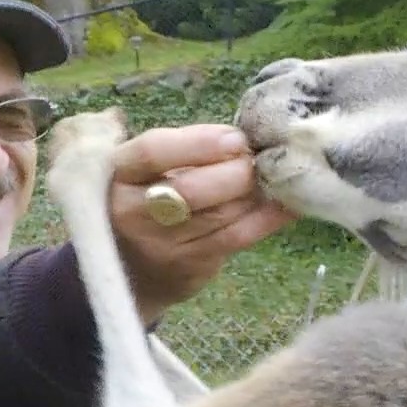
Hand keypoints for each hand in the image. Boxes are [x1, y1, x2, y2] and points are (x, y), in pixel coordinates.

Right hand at [108, 125, 295, 321]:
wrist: (131, 268)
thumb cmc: (146, 199)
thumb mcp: (146, 168)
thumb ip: (183, 150)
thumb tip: (240, 138)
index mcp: (118, 174)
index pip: (153, 152)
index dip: (198, 143)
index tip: (234, 138)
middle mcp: (132, 212)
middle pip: (191, 190)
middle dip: (234, 172)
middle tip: (255, 160)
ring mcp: (161, 244)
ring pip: (219, 215)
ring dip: (253, 192)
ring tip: (270, 176)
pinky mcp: (190, 266)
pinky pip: (236, 237)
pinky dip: (267, 218)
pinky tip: (287, 204)